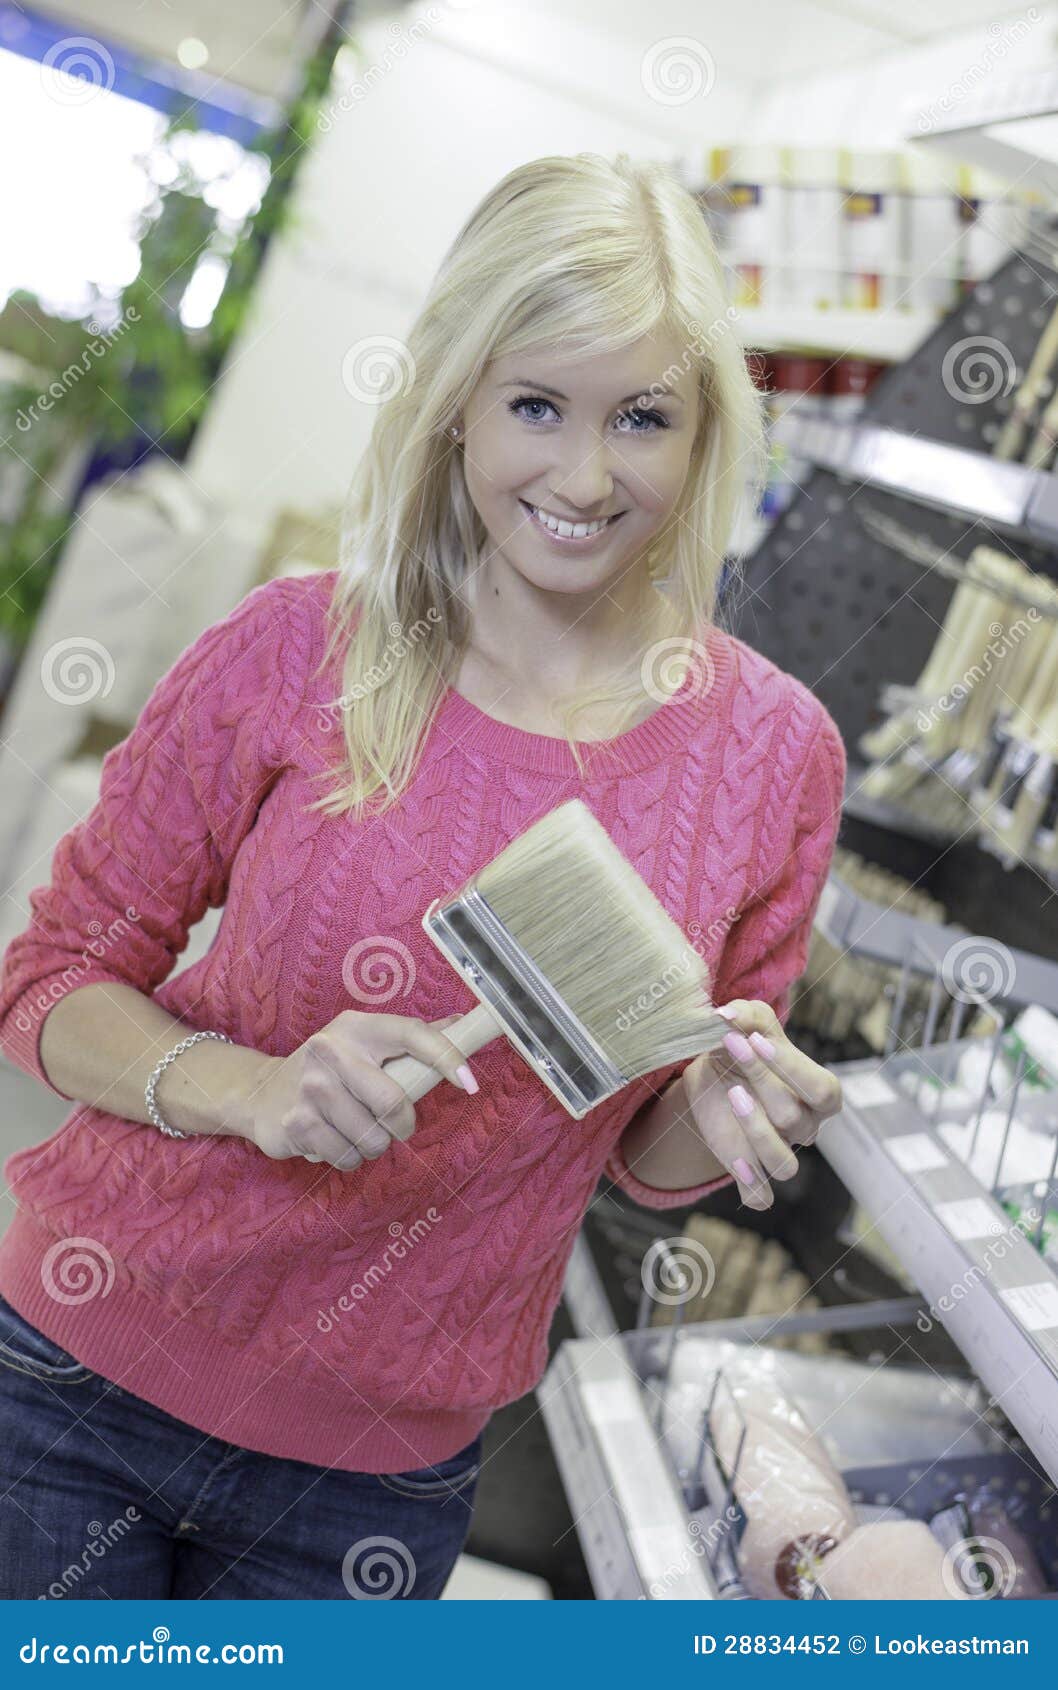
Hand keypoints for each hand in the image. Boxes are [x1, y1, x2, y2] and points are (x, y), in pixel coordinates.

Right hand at [231, 1011, 473, 1169]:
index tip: (470, 1083)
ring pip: (372, 1137)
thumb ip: (411, 1037)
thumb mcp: (364, 1043)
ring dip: (374, 1145)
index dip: (445, 1056)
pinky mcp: (297, 1123)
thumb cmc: (330, 1068)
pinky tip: (337, 1141)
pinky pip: (347, 1157)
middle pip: (393, 1102)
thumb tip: (462, 1024)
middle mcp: (331, 1051)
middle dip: (403, 1125)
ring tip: (358, 1131)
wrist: (260, 1092)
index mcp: (357, 1028)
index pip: (412, 1033)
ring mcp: (311, 1088)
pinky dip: (350, 1159)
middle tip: (398, 1127)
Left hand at [682, 999, 843, 1209]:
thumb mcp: (744, 1022)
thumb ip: (746, 1014)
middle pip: (797, 1121)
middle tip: (733, 1049)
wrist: (708, 1073)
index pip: (822, 1090)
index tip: (754, 1040)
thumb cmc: (739, 1046)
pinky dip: (751, 1186)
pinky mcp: (751, 1174)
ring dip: (758, 1133)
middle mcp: (804, 1127)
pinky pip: (761, 1197)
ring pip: (785, 1165)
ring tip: (733, 1096)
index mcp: (817, 1092)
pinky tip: (735, 1161)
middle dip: (764, 1083)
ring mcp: (779, 1151)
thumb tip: (728, 1014)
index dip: (791, 1068)